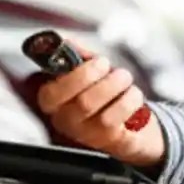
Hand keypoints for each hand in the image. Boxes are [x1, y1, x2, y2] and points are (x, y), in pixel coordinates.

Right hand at [35, 40, 165, 169]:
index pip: (51, 95)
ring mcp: (89, 135)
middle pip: (83, 103)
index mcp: (54, 103)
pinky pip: (123, 122)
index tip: (99, 62)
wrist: (129, 124)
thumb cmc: (103, 94)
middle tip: (116, 70)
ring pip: (104, 116)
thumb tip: (66, 42)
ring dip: (120, 90)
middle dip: (106, 80)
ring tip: (125, 79)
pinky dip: (132, 102)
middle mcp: (68, 122)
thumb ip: (75, 56)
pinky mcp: (113, 141)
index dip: (77, 76)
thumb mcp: (86, 71)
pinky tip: (133, 96)